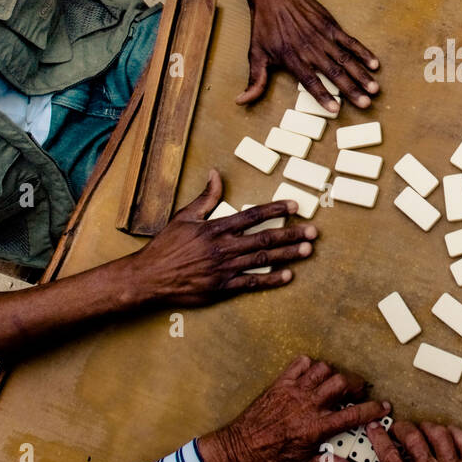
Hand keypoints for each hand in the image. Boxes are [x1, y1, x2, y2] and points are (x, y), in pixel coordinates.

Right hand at [126, 169, 315, 304]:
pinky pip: (251, 283)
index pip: (252, 215)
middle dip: (291, 234)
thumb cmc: (166, 246)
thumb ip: (205, 197)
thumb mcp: (184, 216)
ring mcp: (224, 269)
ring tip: (308, 250)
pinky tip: (288, 276)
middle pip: (264, 238)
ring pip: (262, 259)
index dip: (276, 210)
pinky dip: (271, 279)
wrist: (148, 277)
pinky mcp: (221, 288)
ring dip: (288, 255)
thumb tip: (215, 173)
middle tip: (313, 231)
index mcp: (216, 228)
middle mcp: (223, 247)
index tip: (295, 206)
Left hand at [196, 356, 390, 461]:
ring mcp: (294, 391)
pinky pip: (300, 364)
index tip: (381, 406)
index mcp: (316, 426)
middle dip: (356, 384)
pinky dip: (309, 365)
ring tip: (334, 384)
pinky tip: (311, 375)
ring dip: (333, 374)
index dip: (372, 409)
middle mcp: (308, 405)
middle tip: (357, 391)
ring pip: (323, 369)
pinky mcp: (281, 383)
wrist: (241, 449)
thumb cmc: (270, 457)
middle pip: (342, 383)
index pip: (353, 414)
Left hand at [234, 0, 379, 110]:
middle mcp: (310, 49)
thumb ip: (255, 81)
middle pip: (334, 73)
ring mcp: (322, 37)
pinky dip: (363, 52)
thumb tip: (241, 101)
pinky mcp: (331, 26)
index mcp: (292, 59)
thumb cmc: (264, 26)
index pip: (310, 81)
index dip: (323, 96)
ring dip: (361, 74)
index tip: (335, 109)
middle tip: (365, 103)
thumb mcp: (256, 54)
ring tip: (375, 88)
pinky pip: (350, 41)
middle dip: (351, 89)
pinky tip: (374, 64)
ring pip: (346, 59)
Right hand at [365, 419, 461, 461]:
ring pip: (439, 434)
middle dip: (402, 428)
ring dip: (428, 427)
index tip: (376, 430)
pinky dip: (456, 432)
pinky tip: (450, 432)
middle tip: (398, 428)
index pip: (390, 456)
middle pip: (412, 438)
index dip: (379, 439)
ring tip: (422, 427)